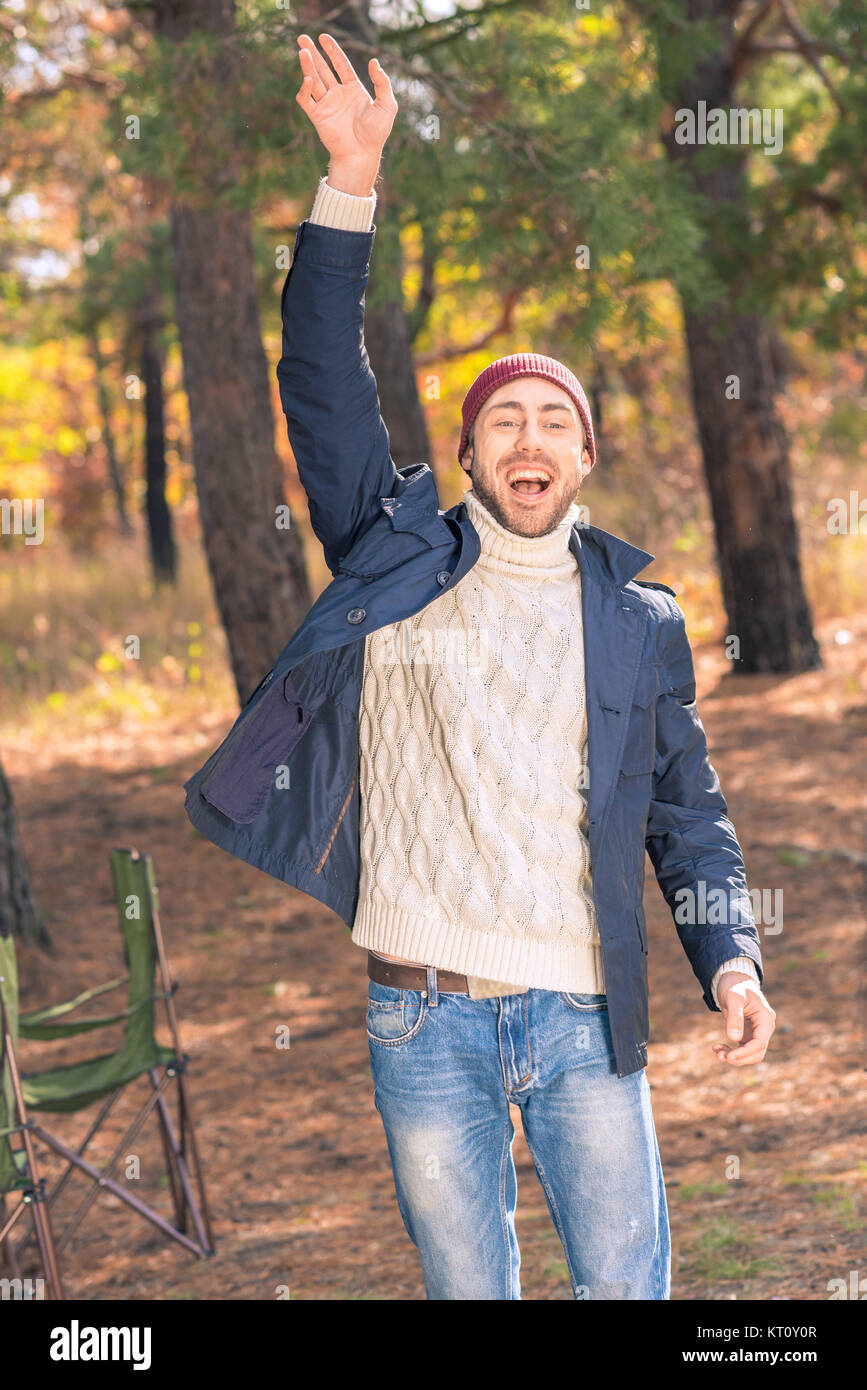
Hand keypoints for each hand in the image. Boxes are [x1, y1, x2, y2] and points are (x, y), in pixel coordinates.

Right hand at [296, 33, 396, 194]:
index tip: (324, 37)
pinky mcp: (317, 116)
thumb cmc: (376, 133)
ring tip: (302, 51)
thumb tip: (374, 62)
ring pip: (313, 80)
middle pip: (323, 68)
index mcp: (353, 90)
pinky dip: (305, 88)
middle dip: (313, 53)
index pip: (341, 64)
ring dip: (307, 65)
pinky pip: (306, 99)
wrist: (362, 155)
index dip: (332, 50)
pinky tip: (309, 79)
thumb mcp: (387, 105)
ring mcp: (327, 105)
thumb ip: (382, 83)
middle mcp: (338, 95)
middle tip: (302, 38)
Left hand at [712, 972, 775, 1066]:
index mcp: (766, 1018)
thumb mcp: (733, 997)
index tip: (730, 1056)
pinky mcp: (747, 1034)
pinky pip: (742, 1049)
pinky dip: (731, 1051)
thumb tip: (734, 1038)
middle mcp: (764, 1028)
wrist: (732, 980)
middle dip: (739, 1057)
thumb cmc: (734, 985)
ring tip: (717, 1052)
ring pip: (750, 1054)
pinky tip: (717, 1048)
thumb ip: (735, 1017)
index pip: (760, 1042)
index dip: (745, 1052)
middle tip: (720, 1056)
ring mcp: (756, 1032)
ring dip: (734, 1057)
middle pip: (757, 1052)